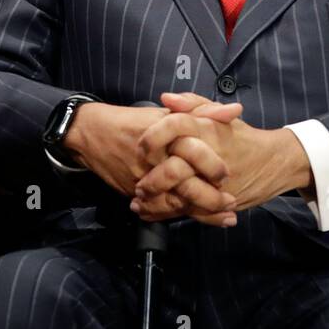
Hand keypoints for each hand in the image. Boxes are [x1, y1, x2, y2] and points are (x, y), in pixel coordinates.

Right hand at [65, 100, 241, 226]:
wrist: (92, 134)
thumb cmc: (134, 120)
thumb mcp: (168, 111)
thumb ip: (202, 110)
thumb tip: (235, 110)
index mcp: (166, 136)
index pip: (193, 152)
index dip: (212, 165)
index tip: (227, 174)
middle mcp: (155, 161)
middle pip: (186, 185)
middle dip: (211, 199)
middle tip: (232, 204)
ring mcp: (144, 180)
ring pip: (174, 203)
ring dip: (200, 213)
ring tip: (224, 218)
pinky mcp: (134, 193)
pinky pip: (159, 209)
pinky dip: (177, 215)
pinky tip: (195, 217)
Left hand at [131, 92, 312, 221]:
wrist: (275, 162)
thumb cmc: (244, 138)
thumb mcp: (221, 115)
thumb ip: (193, 103)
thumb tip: (166, 98)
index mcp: (209, 130)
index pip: (175, 126)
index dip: (154, 136)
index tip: (141, 145)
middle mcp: (211, 155)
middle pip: (174, 167)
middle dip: (152, 177)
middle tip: (138, 180)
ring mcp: (215, 182)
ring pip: (179, 194)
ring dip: (155, 199)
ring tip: (138, 199)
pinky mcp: (218, 202)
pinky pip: (189, 210)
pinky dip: (166, 213)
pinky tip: (150, 211)